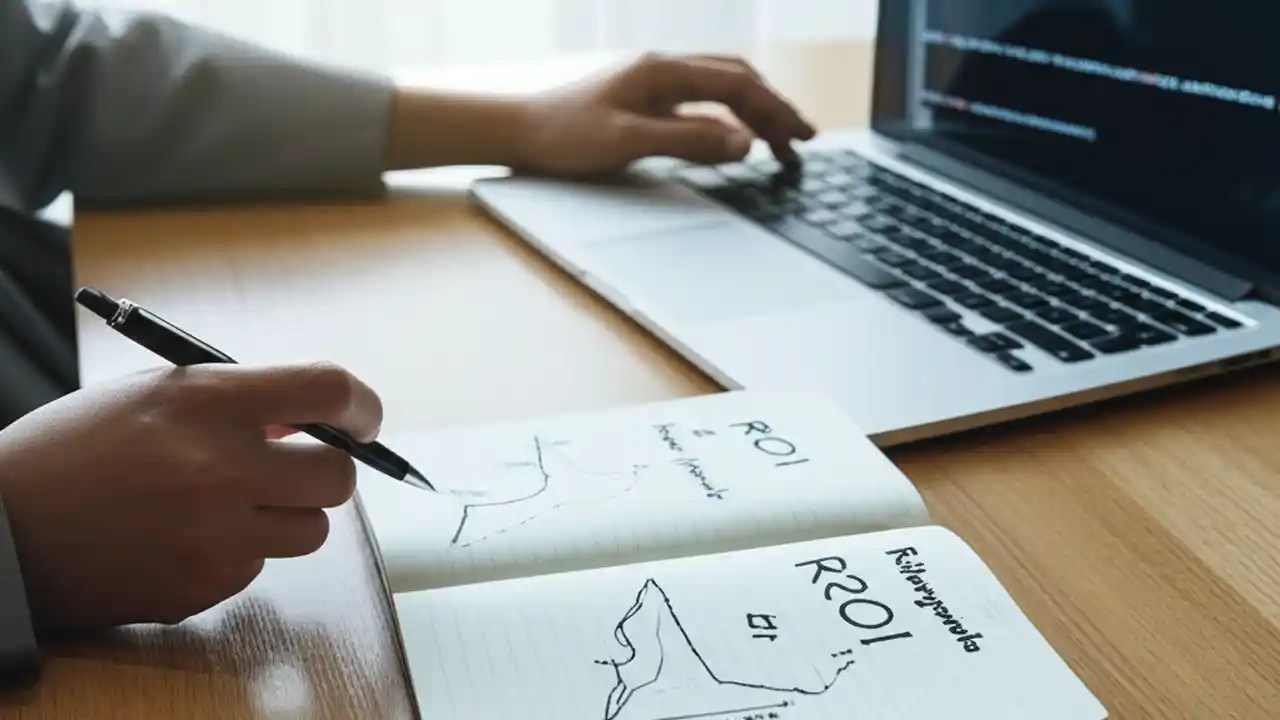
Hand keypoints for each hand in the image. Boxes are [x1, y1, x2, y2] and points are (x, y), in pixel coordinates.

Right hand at [0, 362, 380, 631]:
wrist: (1, 528)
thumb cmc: (78, 449)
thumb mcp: (153, 394)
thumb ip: (237, 401)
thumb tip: (310, 422)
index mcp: (206, 401)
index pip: (328, 390)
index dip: (361, 405)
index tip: (362, 419)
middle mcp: (217, 467)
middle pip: (338, 476)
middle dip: (326, 469)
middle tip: (296, 466)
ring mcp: (212, 535)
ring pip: (311, 531)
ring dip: (286, 515)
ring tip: (228, 502)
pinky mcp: (200, 586)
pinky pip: (257, 567)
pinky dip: (236, 552)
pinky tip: (181, 539)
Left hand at [520, 53, 816, 174]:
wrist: (515, 131)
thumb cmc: (562, 135)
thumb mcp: (627, 143)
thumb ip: (688, 142)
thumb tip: (744, 143)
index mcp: (662, 71)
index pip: (736, 85)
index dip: (774, 110)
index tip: (802, 136)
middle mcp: (662, 71)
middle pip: (735, 80)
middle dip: (774, 108)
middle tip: (804, 139)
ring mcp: (653, 86)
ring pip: (719, 91)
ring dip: (753, 114)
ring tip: (780, 142)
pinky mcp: (643, 103)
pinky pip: (698, 106)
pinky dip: (726, 122)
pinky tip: (734, 141)